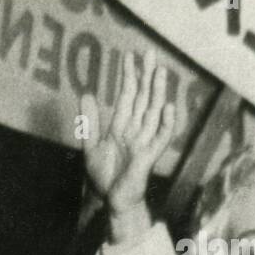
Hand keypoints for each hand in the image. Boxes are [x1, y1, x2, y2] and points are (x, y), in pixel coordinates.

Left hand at [80, 49, 174, 227]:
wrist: (112, 201)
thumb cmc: (105, 176)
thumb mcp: (91, 147)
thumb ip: (89, 122)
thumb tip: (86, 94)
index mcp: (121, 126)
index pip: (127, 96)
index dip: (128, 77)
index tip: (129, 56)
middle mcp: (135, 130)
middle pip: (143, 98)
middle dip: (146, 76)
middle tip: (149, 53)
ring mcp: (144, 141)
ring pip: (153, 112)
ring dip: (158, 92)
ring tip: (160, 71)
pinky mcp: (148, 156)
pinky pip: (160, 137)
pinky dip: (165, 123)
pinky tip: (168, 107)